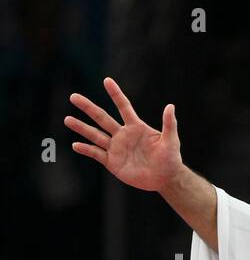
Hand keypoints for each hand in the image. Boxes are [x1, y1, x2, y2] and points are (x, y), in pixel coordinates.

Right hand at [65, 77, 181, 191]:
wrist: (165, 179)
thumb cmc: (170, 159)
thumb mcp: (171, 141)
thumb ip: (169, 124)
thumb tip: (170, 106)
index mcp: (136, 127)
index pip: (123, 107)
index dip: (116, 94)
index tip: (107, 80)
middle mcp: (123, 135)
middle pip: (102, 118)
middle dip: (88, 108)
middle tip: (73, 97)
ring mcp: (116, 148)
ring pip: (95, 135)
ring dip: (81, 127)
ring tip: (67, 119)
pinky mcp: (112, 162)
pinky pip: (96, 154)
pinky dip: (86, 149)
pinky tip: (75, 145)